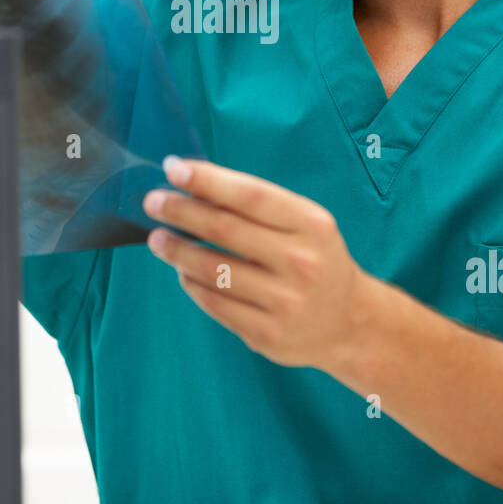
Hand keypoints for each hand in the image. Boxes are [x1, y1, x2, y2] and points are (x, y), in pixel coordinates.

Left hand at [142, 155, 377, 374]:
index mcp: (310, 225)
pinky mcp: (266, 334)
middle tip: (153, 202)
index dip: (208, 180)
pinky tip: (183, 271)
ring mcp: (283, 302)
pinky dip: (191, 283)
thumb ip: (258, 207)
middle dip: (181, 211)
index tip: (174, 169)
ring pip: (212, 270)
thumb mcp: (304, 224)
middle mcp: (300, 262)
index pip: (250, 195)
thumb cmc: (316, 260)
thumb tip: (197, 188)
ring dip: (176, 251)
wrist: (349, 322)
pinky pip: (215, 304)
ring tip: (158, 239)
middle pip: (225, 229)